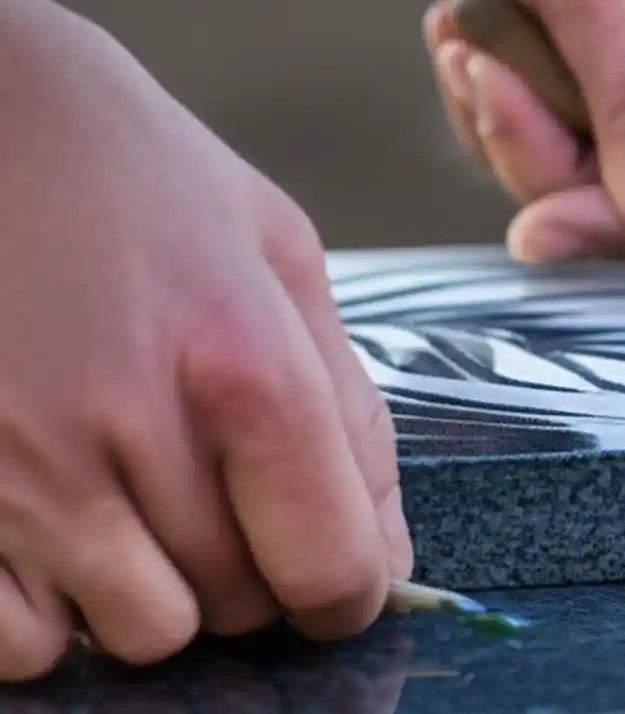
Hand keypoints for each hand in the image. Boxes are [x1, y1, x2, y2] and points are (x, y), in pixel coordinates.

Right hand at [0, 0, 411, 679]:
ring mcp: (20, 469)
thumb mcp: (281, 258)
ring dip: (164, 593)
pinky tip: (64, 530)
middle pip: (242, 604)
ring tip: (145, 502)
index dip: (348, 595)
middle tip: (226, 494)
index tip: (338, 583)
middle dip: (258, 573)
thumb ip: (350, 411)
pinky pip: (24, 646)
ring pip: (144, 634)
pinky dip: (57, 614)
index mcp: (242, 362)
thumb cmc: (141, 180)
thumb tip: (385, 552)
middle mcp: (130, 426)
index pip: (329, 563)